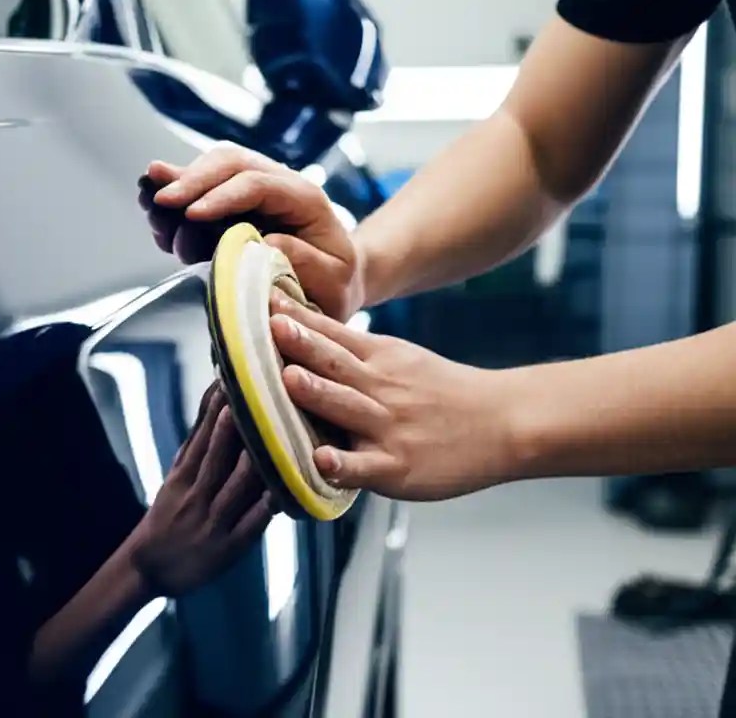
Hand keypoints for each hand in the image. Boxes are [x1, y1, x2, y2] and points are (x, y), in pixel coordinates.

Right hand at [128, 383, 274, 596]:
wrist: (151, 567)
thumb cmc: (171, 513)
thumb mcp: (176, 476)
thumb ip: (198, 443)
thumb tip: (216, 399)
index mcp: (183, 474)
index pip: (200, 434)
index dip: (215, 405)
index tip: (231, 376)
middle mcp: (196, 493)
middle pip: (216, 452)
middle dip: (234, 422)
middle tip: (255, 390)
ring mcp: (212, 520)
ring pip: (235, 484)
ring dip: (253, 458)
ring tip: (272, 432)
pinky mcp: (229, 546)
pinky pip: (252, 524)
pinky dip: (267, 507)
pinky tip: (285, 492)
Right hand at [140, 142, 363, 319]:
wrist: (336, 279)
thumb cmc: (335, 284)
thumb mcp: (333, 282)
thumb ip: (305, 262)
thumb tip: (265, 241)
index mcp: (304, 199)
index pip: (257, 184)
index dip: (222, 197)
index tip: (192, 215)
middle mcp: (278, 183)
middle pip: (230, 161)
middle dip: (193, 179)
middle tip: (162, 201)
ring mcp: (253, 188)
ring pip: (212, 166)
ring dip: (179, 183)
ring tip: (152, 202)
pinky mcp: (233, 200)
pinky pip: (201, 186)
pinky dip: (177, 194)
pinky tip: (154, 206)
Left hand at [268, 292, 519, 500]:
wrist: (503, 422)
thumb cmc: (438, 391)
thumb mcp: (396, 357)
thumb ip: (348, 349)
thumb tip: (292, 328)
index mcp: (377, 357)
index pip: (331, 332)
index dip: (297, 317)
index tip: (262, 299)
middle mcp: (380, 387)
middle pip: (335, 363)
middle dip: (301, 344)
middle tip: (269, 325)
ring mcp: (388, 427)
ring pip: (346, 408)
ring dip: (317, 393)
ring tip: (289, 380)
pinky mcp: (397, 467)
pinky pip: (365, 466)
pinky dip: (343, 464)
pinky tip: (322, 462)